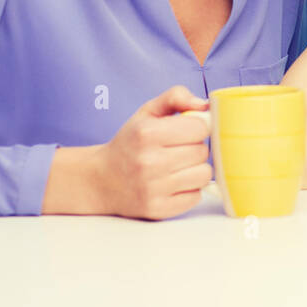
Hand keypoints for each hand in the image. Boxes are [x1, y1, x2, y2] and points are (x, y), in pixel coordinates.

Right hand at [93, 85, 213, 218]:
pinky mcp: (157, 210)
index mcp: (147, 133)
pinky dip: (189, 189)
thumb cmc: (131, 142)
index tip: (185, 130)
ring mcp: (152, 189)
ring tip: (178, 166)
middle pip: (202, 152)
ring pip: (203, 175)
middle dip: (195, 148)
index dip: (196, 127)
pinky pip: (195, 197)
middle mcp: (148, 162)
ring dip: (195, 169)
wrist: (101, 180)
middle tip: (178, 149)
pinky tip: (173, 183)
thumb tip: (205, 104)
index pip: (200, 128)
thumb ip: (176, 96)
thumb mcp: (148, 111)